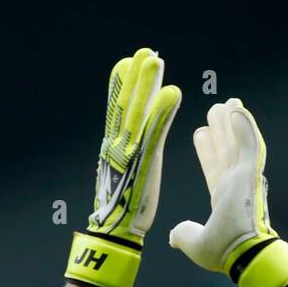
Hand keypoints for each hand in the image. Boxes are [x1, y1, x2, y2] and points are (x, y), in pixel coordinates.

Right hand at [89, 46, 181, 242]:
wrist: (114, 234)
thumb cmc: (122, 211)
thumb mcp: (125, 179)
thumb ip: (128, 161)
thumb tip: (130, 153)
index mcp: (114, 149)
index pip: (118, 111)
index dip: (122, 85)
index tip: (129, 62)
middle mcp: (118, 145)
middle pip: (127, 104)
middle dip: (135, 78)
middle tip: (145, 52)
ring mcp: (128, 152)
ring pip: (138, 112)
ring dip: (147, 85)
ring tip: (155, 59)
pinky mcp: (143, 163)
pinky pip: (155, 133)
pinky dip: (163, 112)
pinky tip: (173, 93)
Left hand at [169, 97, 274, 272]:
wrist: (241, 256)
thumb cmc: (224, 254)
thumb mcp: (195, 244)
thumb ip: (184, 235)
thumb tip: (173, 237)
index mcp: (223, 199)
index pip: (213, 167)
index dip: (207, 151)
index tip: (202, 133)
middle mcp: (234, 185)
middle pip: (226, 150)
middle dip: (221, 130)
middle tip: (215, 108)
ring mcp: (244, 178)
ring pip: (237, 142)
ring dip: (233, 122)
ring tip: (228, 102)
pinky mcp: (251, 174)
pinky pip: (250, 145)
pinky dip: (246, 127)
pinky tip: (238, 109)